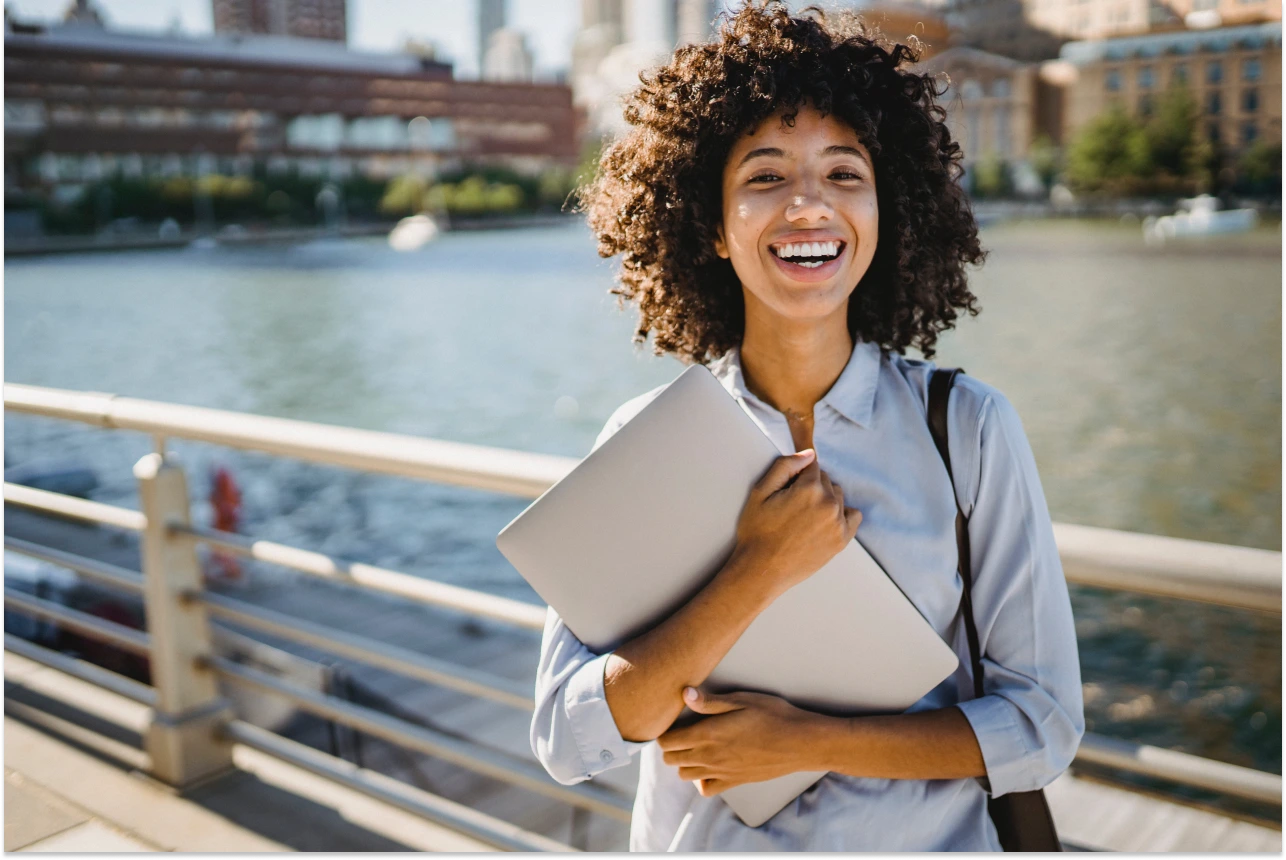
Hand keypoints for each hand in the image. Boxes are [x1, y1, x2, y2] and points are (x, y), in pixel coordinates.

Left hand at [656, 686, 821, 795]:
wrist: (800, 742)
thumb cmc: (773, 715)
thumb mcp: (741, 700)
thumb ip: (710, 701)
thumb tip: (684, 693)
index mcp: (708, 734)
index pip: (667, 741)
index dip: (664, 731)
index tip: (673, 721)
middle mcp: (710, 757)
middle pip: (671, 759)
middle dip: (670, 746)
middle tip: (682, 731)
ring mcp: (721, 772)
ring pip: (684, 775)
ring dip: (684, 762)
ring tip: (695, 747)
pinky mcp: (734, 782)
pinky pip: (706, 790)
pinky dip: (701, 780)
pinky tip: (710, 766)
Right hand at [732, 449, 861, 598]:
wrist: (762, 570)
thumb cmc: (757, 531)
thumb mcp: (760, 492)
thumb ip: (785, 466)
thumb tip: (809, 454)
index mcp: (810, 489)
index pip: (812, 466)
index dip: (797, 476)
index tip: (787, 489)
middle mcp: (829, 503)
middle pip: (826, 480)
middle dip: (811, 486)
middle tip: (792, 505)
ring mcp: (838, 523)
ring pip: (837, 496)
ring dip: (825, 499)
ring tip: (805, 516)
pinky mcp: (842, 540)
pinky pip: (853, 516)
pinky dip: (842, 514)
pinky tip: (824, 521)